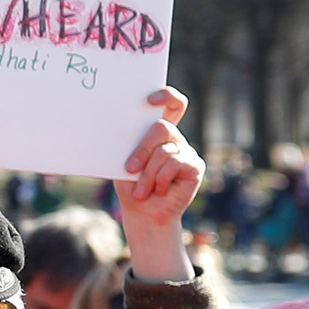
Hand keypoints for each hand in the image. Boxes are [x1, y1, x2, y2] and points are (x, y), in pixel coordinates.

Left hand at [115, 87, 202, 281]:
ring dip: (148, 174)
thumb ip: (128, 145)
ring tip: (141, 190)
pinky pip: (175, 164)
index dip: (165, 96)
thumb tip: (114, 126)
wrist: (143, 212)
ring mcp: (186, 151)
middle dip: (143, 149)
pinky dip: (160, 180)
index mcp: (157, 132)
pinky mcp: (195, 166)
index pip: (171, 104)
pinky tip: (158, 190)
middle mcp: (174, 138)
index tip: (148, 99)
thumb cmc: (131, 185)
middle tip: (130, 168)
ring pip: (164, 152)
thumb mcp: (124, 162)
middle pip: (163, 128)